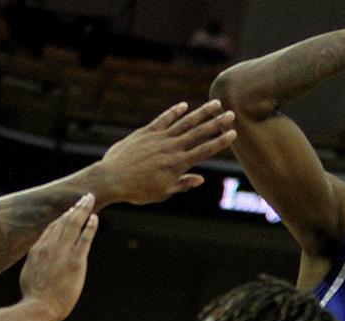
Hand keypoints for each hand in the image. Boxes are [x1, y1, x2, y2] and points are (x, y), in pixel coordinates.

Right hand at [18, 193, 99, 320]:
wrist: (38, 308)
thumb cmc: (33, 298)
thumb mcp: (29, 274)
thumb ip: (36, 264)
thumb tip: (39, 264)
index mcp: (37, 250)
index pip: (51, 228)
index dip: (62, 218)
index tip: (70, 211)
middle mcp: (49, 247)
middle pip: (63, 222)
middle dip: (74, 208)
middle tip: (84, 198)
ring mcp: (62, 252)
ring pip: (73, 225)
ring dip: (82, 210)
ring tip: (90, 200)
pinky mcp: (75, 261)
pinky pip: (84, 238)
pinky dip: (90, 226)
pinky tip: (95, 217)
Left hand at [95, 100, 237, 204]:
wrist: (111, 179)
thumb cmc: (137, 190)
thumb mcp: (162, 192)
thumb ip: (182, 184)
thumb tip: (199, 179)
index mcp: (177, 164)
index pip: (204, 150)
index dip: (220, 142)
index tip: (233, 133)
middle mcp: (171, 148)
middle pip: (199, 133)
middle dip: (216, 123)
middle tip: (231, 114)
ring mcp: (159, 138)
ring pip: (184, 122)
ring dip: (201, 113)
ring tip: (215, 104)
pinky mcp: (146, 132)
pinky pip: (163, 119)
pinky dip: (174, 112)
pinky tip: (184, 106)